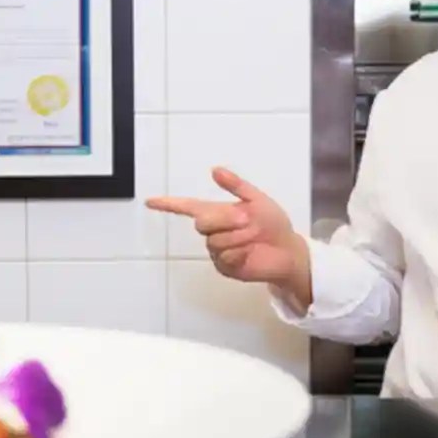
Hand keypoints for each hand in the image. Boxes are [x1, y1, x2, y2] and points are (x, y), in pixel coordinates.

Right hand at [146, 167, 310, 301]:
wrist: (288, 250)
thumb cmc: (273, 223)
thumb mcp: (257, 199)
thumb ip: (236, 185)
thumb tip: (215, 170)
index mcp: (217, 212)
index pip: (187, 207)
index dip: (168, 204)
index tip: (150, 201)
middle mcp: (213, 231)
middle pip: (202, 224)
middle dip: (226, 220)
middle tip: (247, 221)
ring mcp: (216, 251)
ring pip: (215, 242)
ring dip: (239, 238)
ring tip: (253, 238)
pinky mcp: (224, 267)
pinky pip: (225, 257)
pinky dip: (241, 252)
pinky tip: (250, 253)